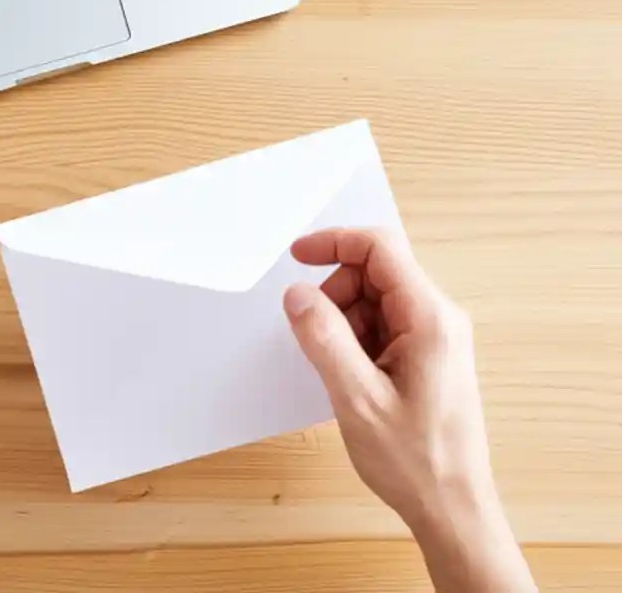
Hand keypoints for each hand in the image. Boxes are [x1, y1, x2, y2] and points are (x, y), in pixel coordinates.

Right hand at [283, 228, 534, 592]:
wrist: (452, 505)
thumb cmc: (415, 460)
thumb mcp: (357, 399)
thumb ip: (324, 339)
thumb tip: (298, 295)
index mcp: (430, 320)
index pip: (381, 249)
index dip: (334, 243)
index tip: (296, 255)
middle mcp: (439, 320)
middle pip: (375, 273)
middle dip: (334, 293)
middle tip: (314, 336)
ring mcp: (435, 338)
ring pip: (375, 300)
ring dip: (343, 321)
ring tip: (338, 369)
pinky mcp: (427, 356)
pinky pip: (382, 326)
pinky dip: (355, 340)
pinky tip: (350, 377)